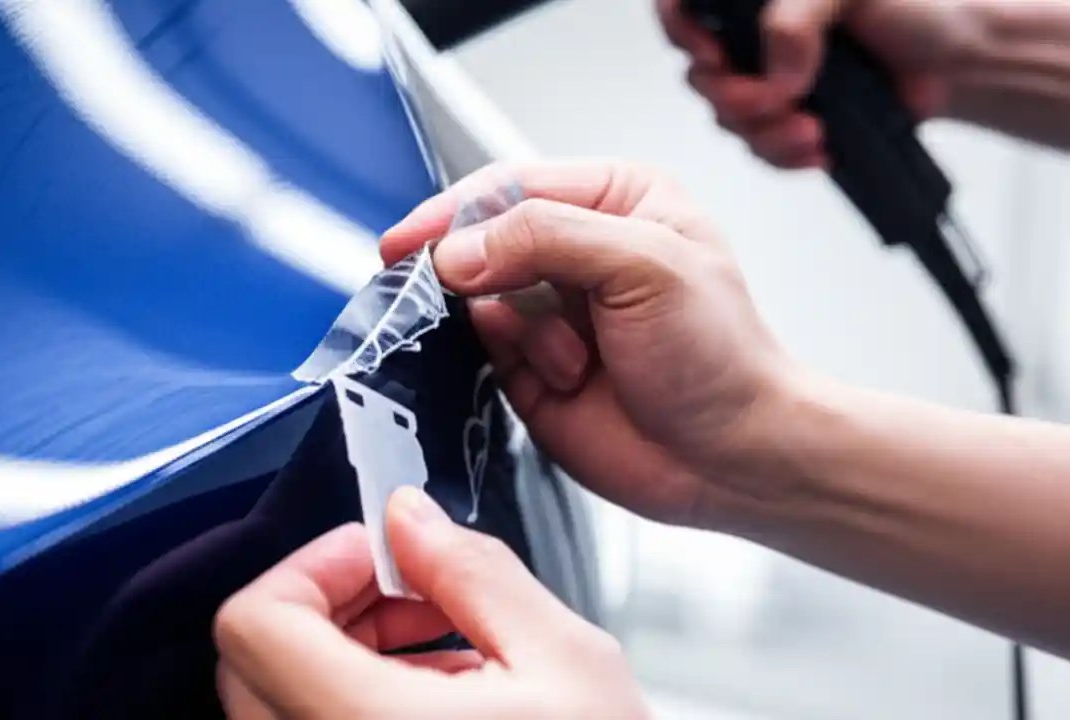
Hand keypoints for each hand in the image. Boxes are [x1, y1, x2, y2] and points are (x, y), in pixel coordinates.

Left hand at [214, 487, 649, 718]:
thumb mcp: (565, 663)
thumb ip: (472, 574)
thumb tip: (409, 520)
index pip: (255, 623)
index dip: (314, 567)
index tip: (382, 557)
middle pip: (257, 662)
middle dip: (336, 605)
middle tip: (415, 593)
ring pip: (282, 705)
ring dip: (349, 654)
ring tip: (448, 651)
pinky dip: (356, 703)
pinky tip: (441, 702)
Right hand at [381, 160, 799, 526]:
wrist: (733, 458)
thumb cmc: (718, 356)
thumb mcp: (644, 264)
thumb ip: (545, 238)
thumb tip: (456, 251)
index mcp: (614, 201)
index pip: (510, 186)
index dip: (455, 211)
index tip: (410, 239)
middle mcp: (578, 253)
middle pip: (482, 241)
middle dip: (475, 271)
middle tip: (455, 290)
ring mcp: (551, 314)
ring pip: (477, 301)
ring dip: (516, 330)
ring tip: (573, 358)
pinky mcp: (532, 370)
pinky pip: (482, 353)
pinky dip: (513, 363)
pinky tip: (564, 376)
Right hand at [657, 0, 971, 167]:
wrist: (954, 60)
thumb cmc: (915, 8)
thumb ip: (799, 18)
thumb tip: (776, 74)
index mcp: (756, 0)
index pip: (683, 6)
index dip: (681, 31)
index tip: (713, 53)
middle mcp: (752, 35)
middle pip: (701, 74)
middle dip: (738, 99)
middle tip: (780, 99)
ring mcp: (766, 80)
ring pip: (729, 119)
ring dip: (768, 133)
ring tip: (814, 130)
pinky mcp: (786, 121)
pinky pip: (760, 148)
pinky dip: (786, 154)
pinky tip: (818, 148)